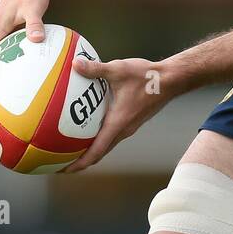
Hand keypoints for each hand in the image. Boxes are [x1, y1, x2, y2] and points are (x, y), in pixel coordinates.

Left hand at [61, 57, 174, 171]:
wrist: (171, 80)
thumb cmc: (148, 77)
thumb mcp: (118, 70)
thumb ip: (95, 69)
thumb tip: (75, 64)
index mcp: (119, 123)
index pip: (97, 151)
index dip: (80, 163)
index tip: (64, 169)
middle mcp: (124, 129)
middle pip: (99, 153)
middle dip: (81, 161)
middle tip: (61, 161)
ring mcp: (129, 126)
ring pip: (106, 145)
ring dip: (90, 150)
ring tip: (71, 148)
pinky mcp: (131, 121)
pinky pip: (111, 135)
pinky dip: (98, 138)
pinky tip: (88, 126)